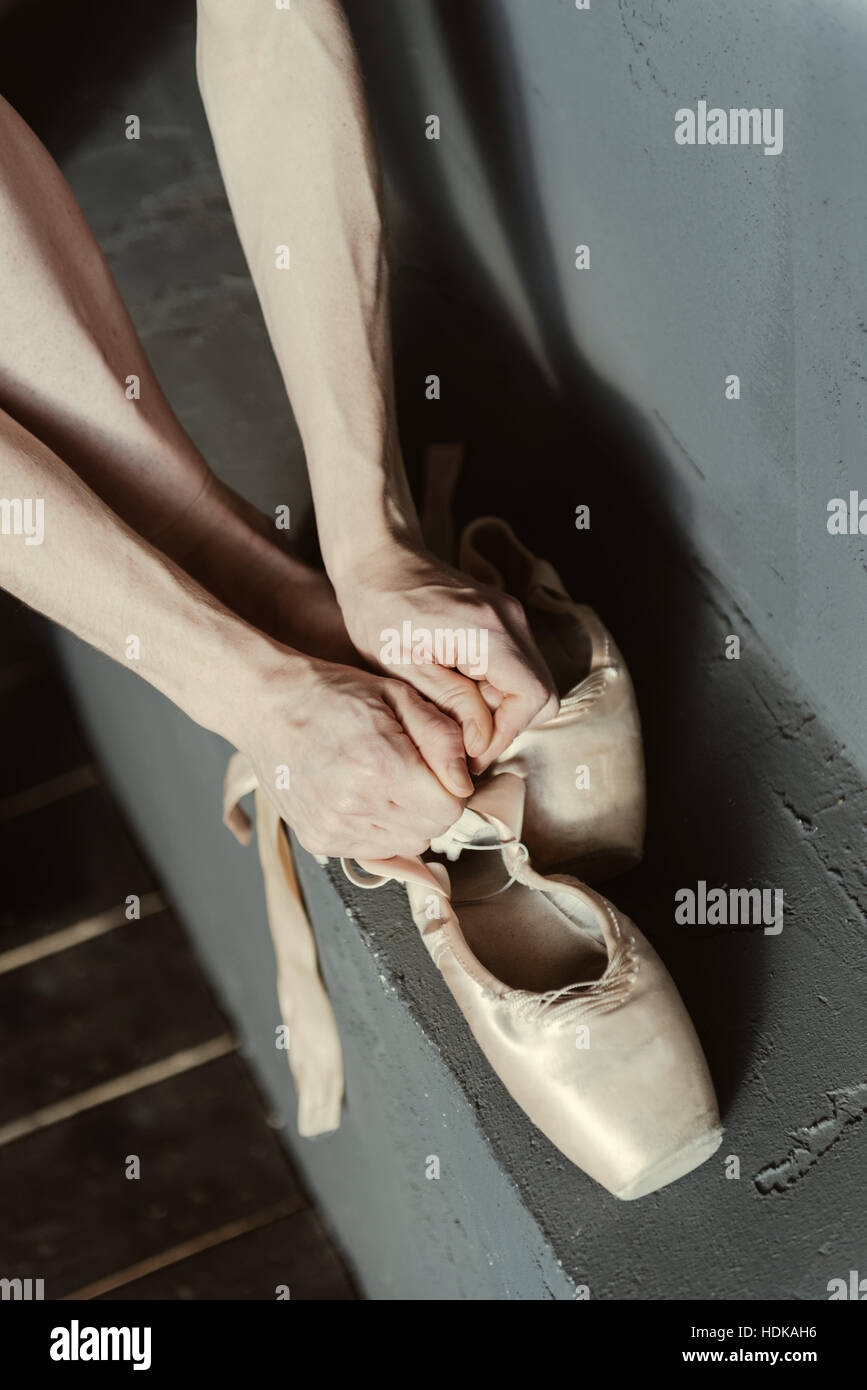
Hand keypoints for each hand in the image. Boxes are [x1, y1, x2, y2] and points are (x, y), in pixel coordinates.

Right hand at [233, 653, 470, 859]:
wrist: (268, 704)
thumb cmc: (332, 694)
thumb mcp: (398, 695)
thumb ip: (441, 738)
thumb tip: (463, 784)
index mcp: (380, 765)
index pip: (450, 810)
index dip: (452, 788)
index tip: (436, 768)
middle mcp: (354, 804)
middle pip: (431, 831)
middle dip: (432, 804)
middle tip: (410, 771)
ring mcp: (332, 827)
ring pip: (406, 845)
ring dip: (407, 819)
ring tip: (383, 781)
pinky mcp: (318, 840)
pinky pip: (373, 850)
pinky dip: (378, 829)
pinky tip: (362, 796)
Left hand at [334, 542, 558, 771]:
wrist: (377, 558)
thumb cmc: (378, 608)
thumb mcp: (403, 666)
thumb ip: (450, 703)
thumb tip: (482, 742)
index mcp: (487, 631)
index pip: (532, 697)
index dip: (506, 734)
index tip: (471, 751)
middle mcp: (510, 619)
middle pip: (541, 693)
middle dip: (505, 724)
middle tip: (462, 736)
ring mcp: (510, 615)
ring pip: (530, 681)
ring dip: (498, 707)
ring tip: (454, 711)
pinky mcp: (502, 618)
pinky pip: (516, 666)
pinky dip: (494, 688)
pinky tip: (456, 688)